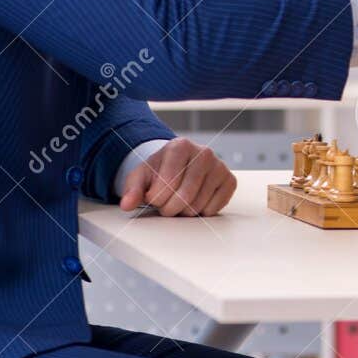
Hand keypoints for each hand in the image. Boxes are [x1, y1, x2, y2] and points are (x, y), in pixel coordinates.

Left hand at [117, 138, 236, 215]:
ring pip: (198, 206)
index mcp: (180, 146)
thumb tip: (127, 204)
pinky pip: (213, 209)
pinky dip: (200, 212)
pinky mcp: (230, 180)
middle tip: (165, 204)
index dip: (156, 198)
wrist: (180, 165)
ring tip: (179, 201)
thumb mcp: (141, 176)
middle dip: (169, 208)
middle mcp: (204, 152)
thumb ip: (132, 190)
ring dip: (183, 212)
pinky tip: (195, 201)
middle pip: (184, 197)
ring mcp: (220, 166)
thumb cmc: (160, 171)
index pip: (167, 184)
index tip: (153, 196)